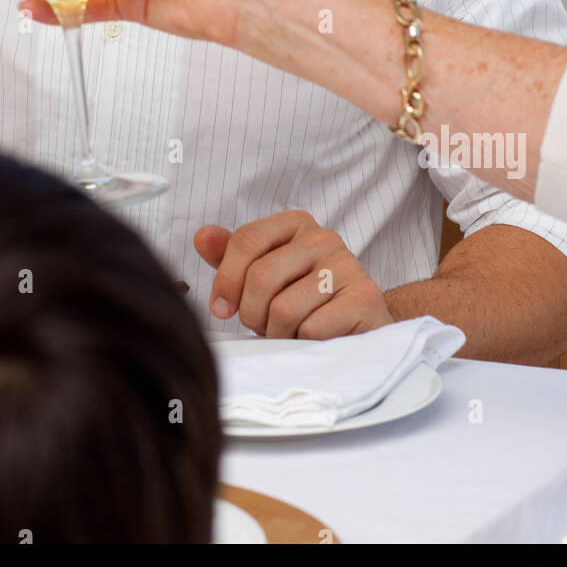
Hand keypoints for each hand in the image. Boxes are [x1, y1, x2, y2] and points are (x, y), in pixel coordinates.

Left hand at [193, 211, 396, 339]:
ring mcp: (347, 265)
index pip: (246, 241)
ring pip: (284, 308)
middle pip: (261, 276)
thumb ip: (230, 254)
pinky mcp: (364, 298)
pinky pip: (311, 328)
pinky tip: (313, 339)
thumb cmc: (302, 299)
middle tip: (262, 326)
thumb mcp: (263, 273)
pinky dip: (303, 342)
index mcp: (295, 223)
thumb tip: (202, 237)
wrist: (357, 326)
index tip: (221, 308)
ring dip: (278, 332)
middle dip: (252, 313)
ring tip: (289, 332)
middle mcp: (323, 237)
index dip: (226, 280)